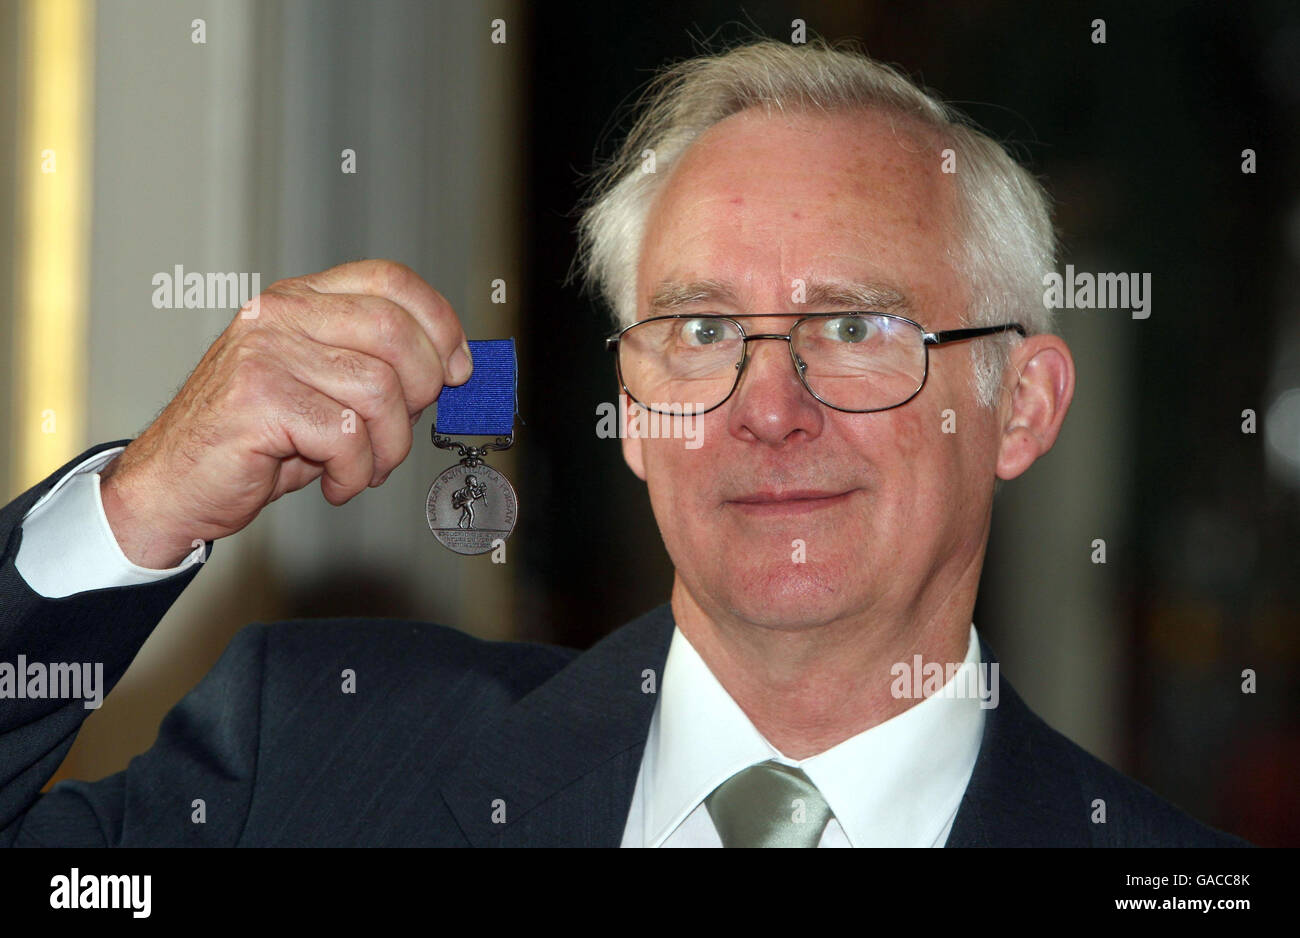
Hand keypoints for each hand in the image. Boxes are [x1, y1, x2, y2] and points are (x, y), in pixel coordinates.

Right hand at [99, 259, 470, 568]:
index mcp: (301, 300)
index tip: (457, 367)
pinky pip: (348, 435)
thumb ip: (376, 367)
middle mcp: (281, 315)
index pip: (389, 279)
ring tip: (362, 466)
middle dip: (421, 392)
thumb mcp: (323, 389)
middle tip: (400, 430)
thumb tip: (450, 365)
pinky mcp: (259, 398)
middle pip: (394, 332)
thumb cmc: (254, 441)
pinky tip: (335, 481)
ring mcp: (266, 352)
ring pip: (378, 391)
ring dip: (387, 446)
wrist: (175, 484)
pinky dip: (356, 472)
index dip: (439, 322)